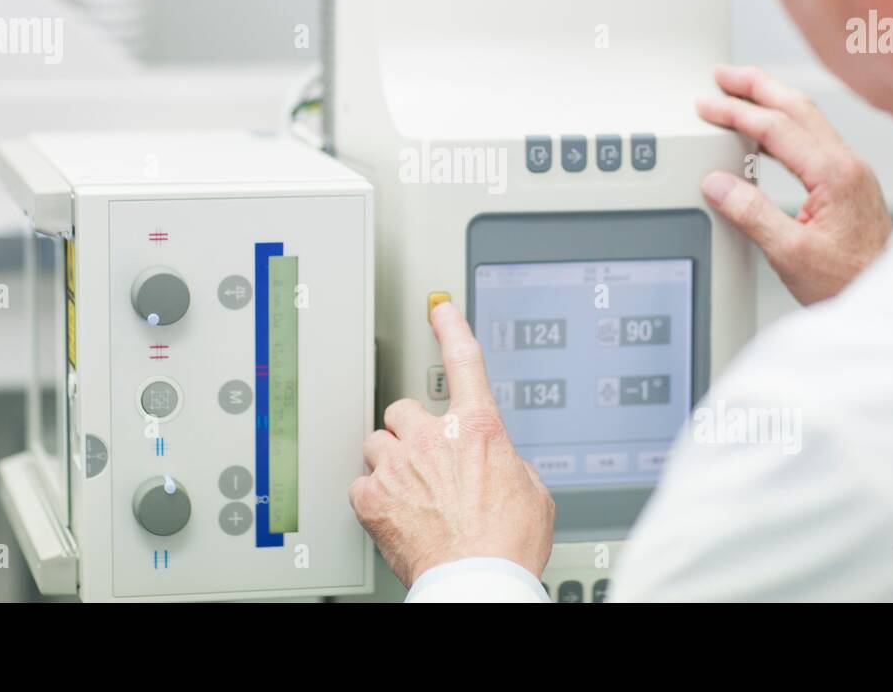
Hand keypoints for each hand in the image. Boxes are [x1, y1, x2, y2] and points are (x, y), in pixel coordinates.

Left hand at [348, 302, 554, 588]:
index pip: (463, 360)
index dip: (451, 328)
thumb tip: (497, 465)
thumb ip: (506, 462)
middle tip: (426, 461)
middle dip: (411, 430)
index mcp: (478, 428)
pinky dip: (372, 497)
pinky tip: (393, 513)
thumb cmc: (508, 544)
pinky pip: (361, 483)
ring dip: (389, 461)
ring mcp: (399, 466)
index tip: (440, 309)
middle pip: (404, 409)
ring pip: (377, 443)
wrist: (478, 581)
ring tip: (410, 491)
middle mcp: (434, 438)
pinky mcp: (373, 498)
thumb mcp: (531, 491)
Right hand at [696, 65, 891, 305]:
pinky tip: (767, 134)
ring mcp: (851, 172)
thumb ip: (752, 215)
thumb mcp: (791, 254)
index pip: (776, 128)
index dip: (736, 113)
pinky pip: (814, 138)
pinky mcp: (850, 184)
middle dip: (757, 85)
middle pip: (798, 106)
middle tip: (723, 75)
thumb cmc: (850, 282)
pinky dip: (785, 124)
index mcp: (834, 175)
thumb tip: (718, 185)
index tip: (707, 107)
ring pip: (808, 118)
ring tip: (741, 93)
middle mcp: (848, 165)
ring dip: (772, 100)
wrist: (890, 296)